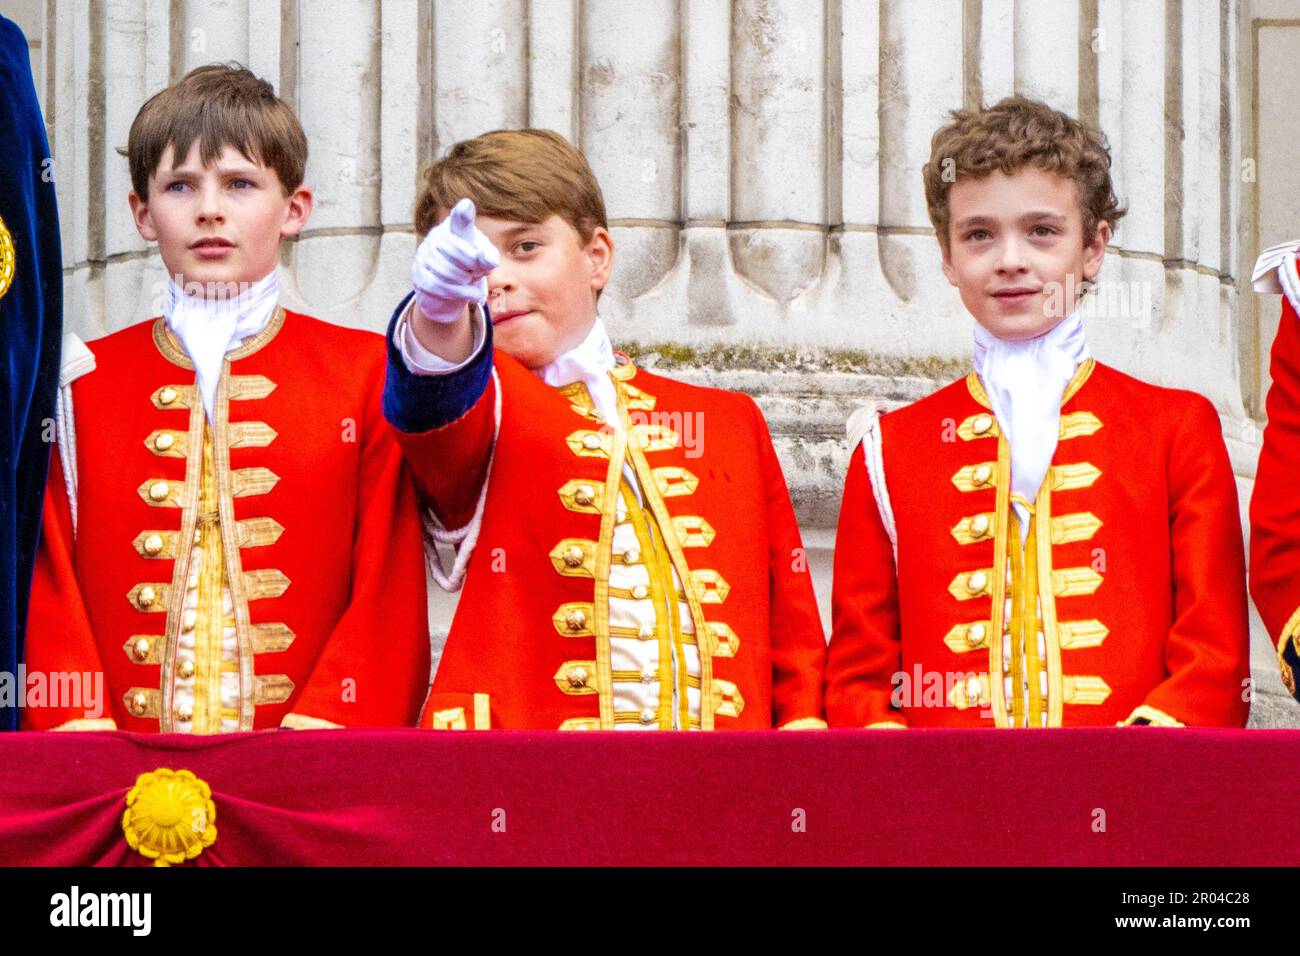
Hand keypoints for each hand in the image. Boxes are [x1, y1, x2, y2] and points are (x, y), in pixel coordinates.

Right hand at [411, 197, 499, 324]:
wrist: (452, 292)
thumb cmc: (471, 268)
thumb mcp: (484, 261)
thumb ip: (488, 257)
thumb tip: (490, 261)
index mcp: (456, 227)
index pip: (459, 219)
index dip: (463, 214)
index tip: (466, 206)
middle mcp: (436, 235)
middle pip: (456, 252)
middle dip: (472, 267)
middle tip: (477, 273)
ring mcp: (423, 253)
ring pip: (446, 271)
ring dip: (466, 284)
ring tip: (473, 285)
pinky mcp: (417, 272)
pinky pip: (437, 285)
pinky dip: (458, 294)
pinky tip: (472, 295)